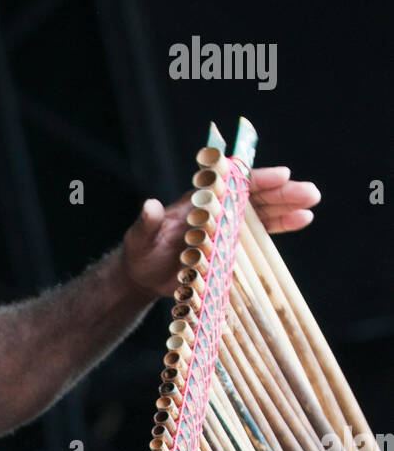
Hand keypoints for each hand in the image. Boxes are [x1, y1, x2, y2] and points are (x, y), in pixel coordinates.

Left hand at [122, 166, 321, 298]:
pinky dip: (279, 226)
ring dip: (287, 208)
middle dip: (282, 193)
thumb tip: (149, 206)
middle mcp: (217, 208)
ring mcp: (226, 226)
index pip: (232, 184)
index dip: (257, 179)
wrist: (143, 275)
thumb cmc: (140, 252)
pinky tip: (301, 220)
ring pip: (262, 212)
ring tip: (311, 205)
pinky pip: (259, 233)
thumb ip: (146, 223)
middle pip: (254, 195)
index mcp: (199, 199)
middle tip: (309, 192)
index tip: (281, 175)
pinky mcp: (230, 244)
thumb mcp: (139, 237)